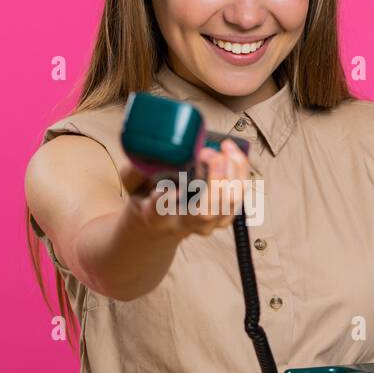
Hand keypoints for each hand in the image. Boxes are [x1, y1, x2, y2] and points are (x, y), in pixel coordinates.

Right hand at [119, 138, 250, 240]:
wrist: (163, 222)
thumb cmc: (148, 197)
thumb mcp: (133, 186)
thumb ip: (135, 170)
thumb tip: (142, 148)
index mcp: (156, 217)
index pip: (160, 213)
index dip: (164, 201)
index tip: (166, 188)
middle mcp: (184, 225)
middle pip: (204, 212)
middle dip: (213, 180)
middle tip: (207, 154)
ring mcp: (207, 224)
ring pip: (228, 203)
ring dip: (231, 171)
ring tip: (225, 147)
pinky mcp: (224, 217)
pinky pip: (239, 195)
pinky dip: (240, 171)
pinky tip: (232, 152)